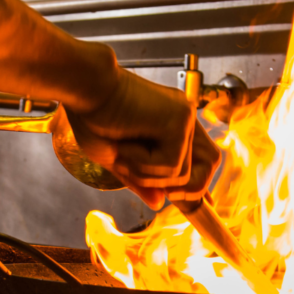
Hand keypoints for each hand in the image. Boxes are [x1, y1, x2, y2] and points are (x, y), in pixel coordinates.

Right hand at [66, 69, 220, 209]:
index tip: (200, 203)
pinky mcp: (180, 121)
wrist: (83, 89)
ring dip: (147, 175)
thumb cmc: (92, 117)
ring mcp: (184, 118)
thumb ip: (139, 180)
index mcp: (172, 123)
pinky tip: (124, 143)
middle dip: (187, 189)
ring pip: (184, 175)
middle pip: (210, 164)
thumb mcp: (115, 158)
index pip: (202, 157)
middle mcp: (184, 118)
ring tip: (122, 153)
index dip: (200, 183)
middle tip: (155, 189)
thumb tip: (158, 204)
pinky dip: (142, 165)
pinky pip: (171, 168)